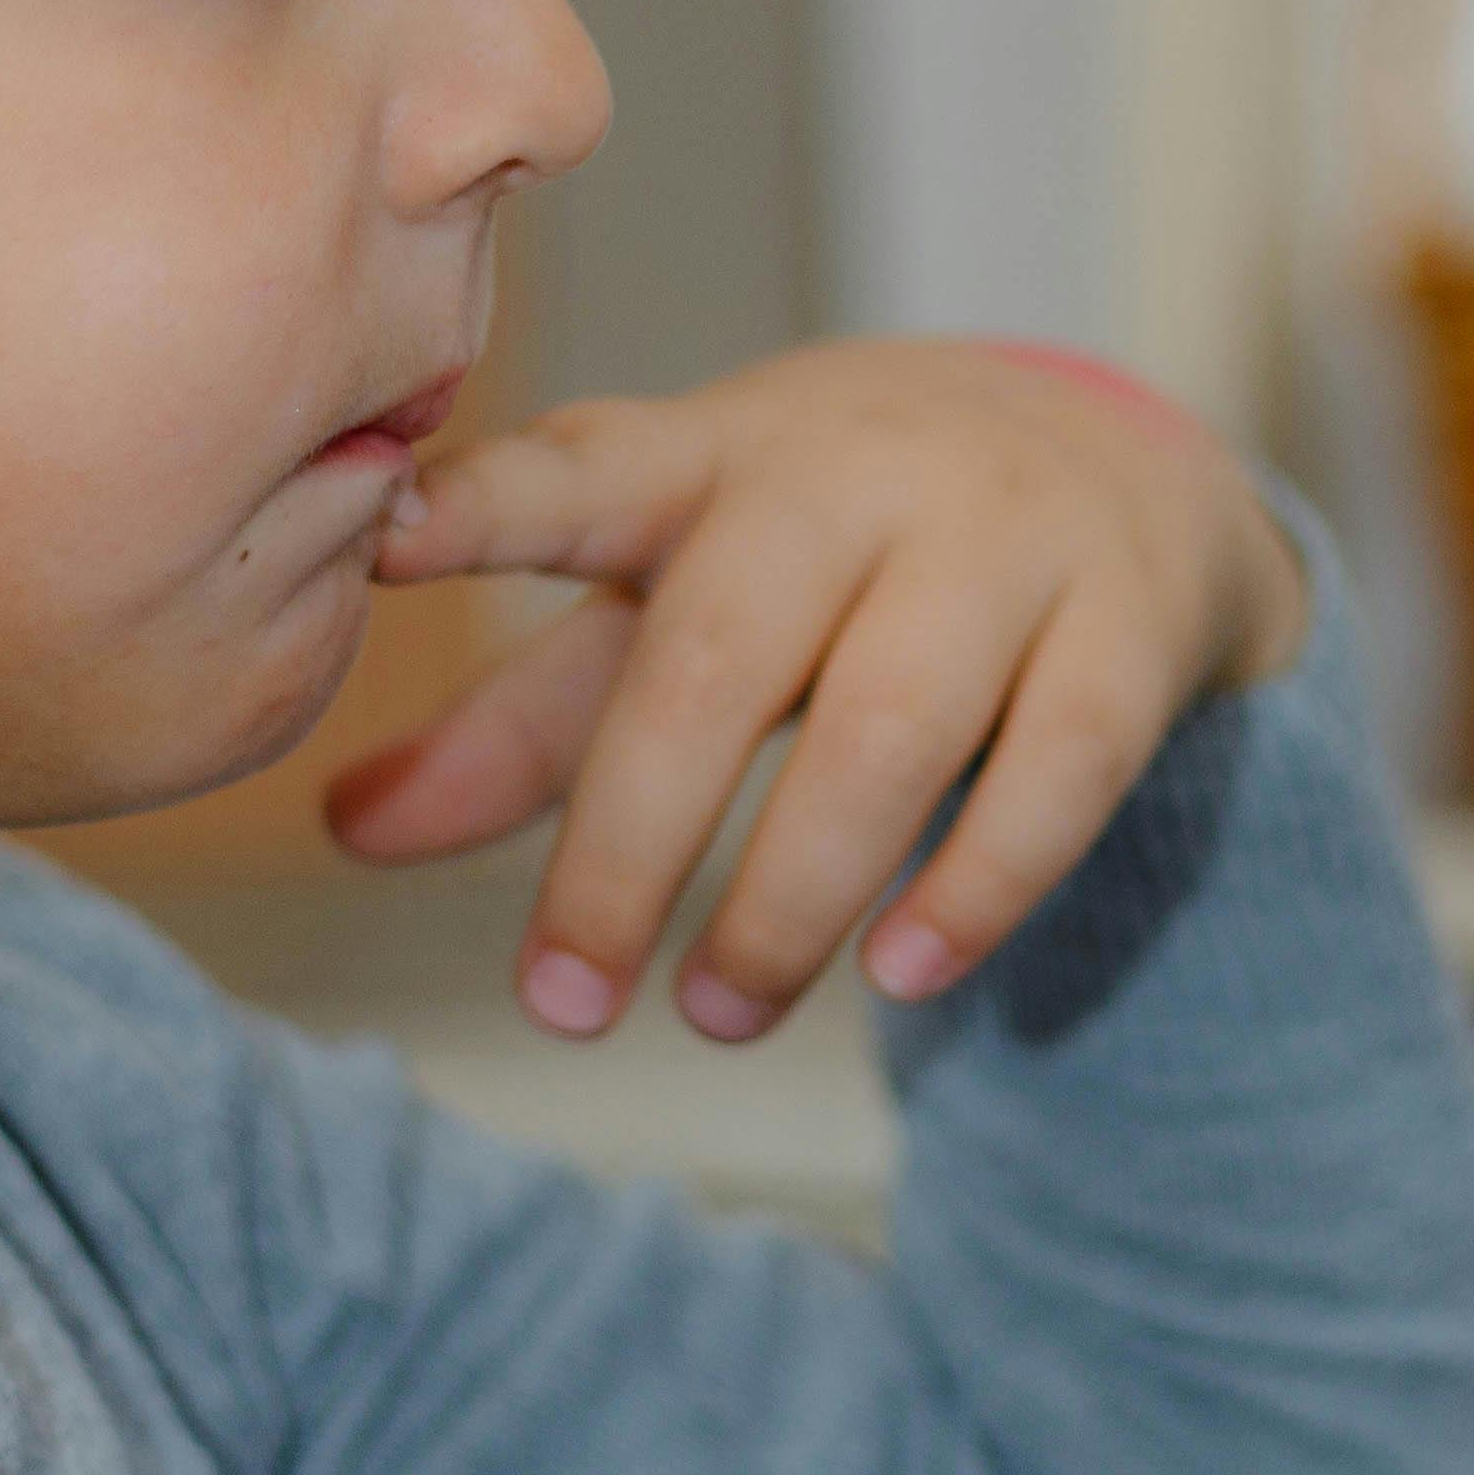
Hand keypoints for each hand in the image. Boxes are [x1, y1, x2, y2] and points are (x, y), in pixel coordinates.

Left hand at [320, 339, 1309, 1040]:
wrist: (1125, 460)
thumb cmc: (841, 550)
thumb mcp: (680, 597)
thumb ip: (526, 717)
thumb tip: (343, 830)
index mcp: (712, 460)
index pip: (585, 471)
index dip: (484, 502)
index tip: (384, 532)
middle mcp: (853, 477)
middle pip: (720, 652)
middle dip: (631, 843)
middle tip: (564, 1004)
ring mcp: (1006, 539)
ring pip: (892, 723)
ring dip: (791, 893)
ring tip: (718, 1014)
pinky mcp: (1131, 621)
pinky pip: (1062, 767)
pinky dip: (981, 884)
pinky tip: (907, 976)